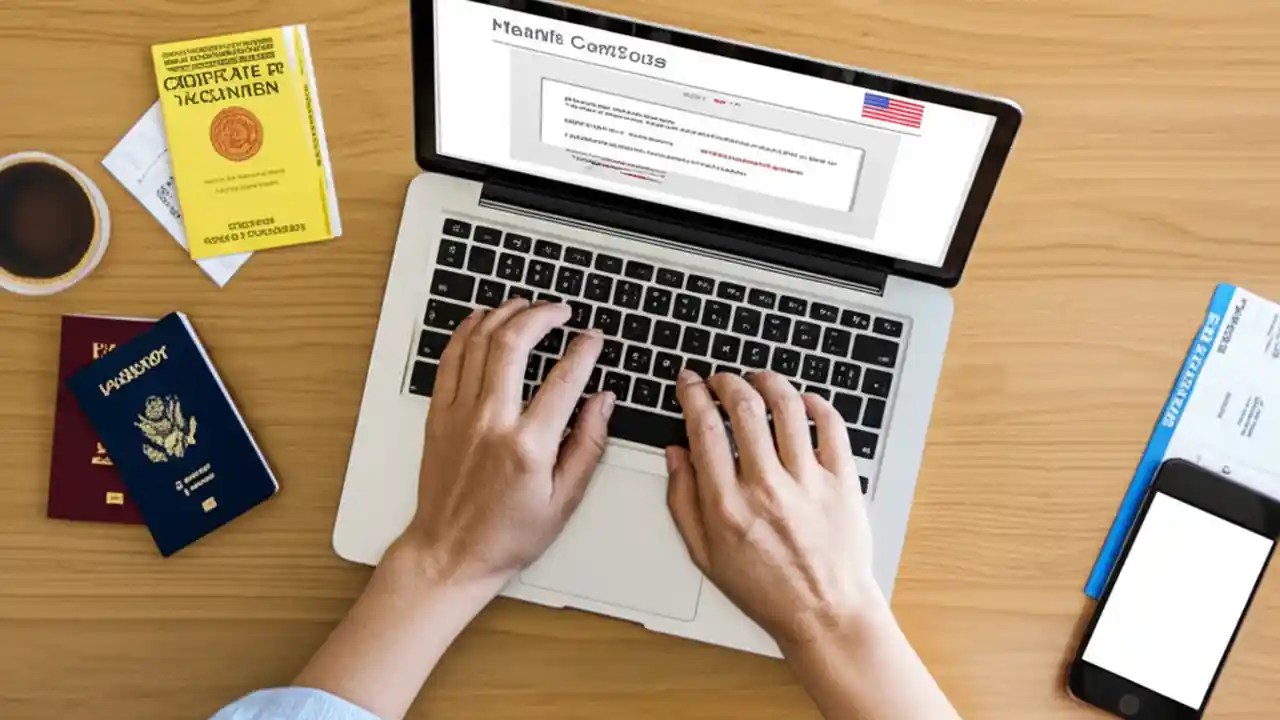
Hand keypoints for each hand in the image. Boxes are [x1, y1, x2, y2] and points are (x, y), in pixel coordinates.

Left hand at [398, 298, 615, 584]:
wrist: (449, 553)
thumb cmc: (506, 536)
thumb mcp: (564, 500)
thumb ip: (588, 445)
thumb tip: (602, 402)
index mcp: (527, 446)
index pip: (563, 379)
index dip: (584, 350)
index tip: (594, 338)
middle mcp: (490, 423)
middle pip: (514, 344)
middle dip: (542, 316)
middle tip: (560, 310)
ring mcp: (459, 415)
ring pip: (479, 343)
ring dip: (504, 315)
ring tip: (525, 305)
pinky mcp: (438, 416)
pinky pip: (450, 359)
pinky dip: (467, 332)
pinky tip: (482, 321)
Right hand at [666, 370, 882, 649]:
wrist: (825, 612)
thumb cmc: (765, 588)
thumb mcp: (704, 554)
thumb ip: (682, 501)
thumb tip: (675, 453)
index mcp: (727, 505)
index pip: (704, 429)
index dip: (693, 395)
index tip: (689, 382)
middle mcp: (766, 488)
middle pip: (744, 408)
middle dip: (727, 381)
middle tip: (721, 378)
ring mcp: (808, 482)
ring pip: (788, 407)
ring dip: (769, 381)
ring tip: (759, 378)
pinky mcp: (842, 481)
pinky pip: (831, 426)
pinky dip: (815, 403)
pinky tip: (802, 401)